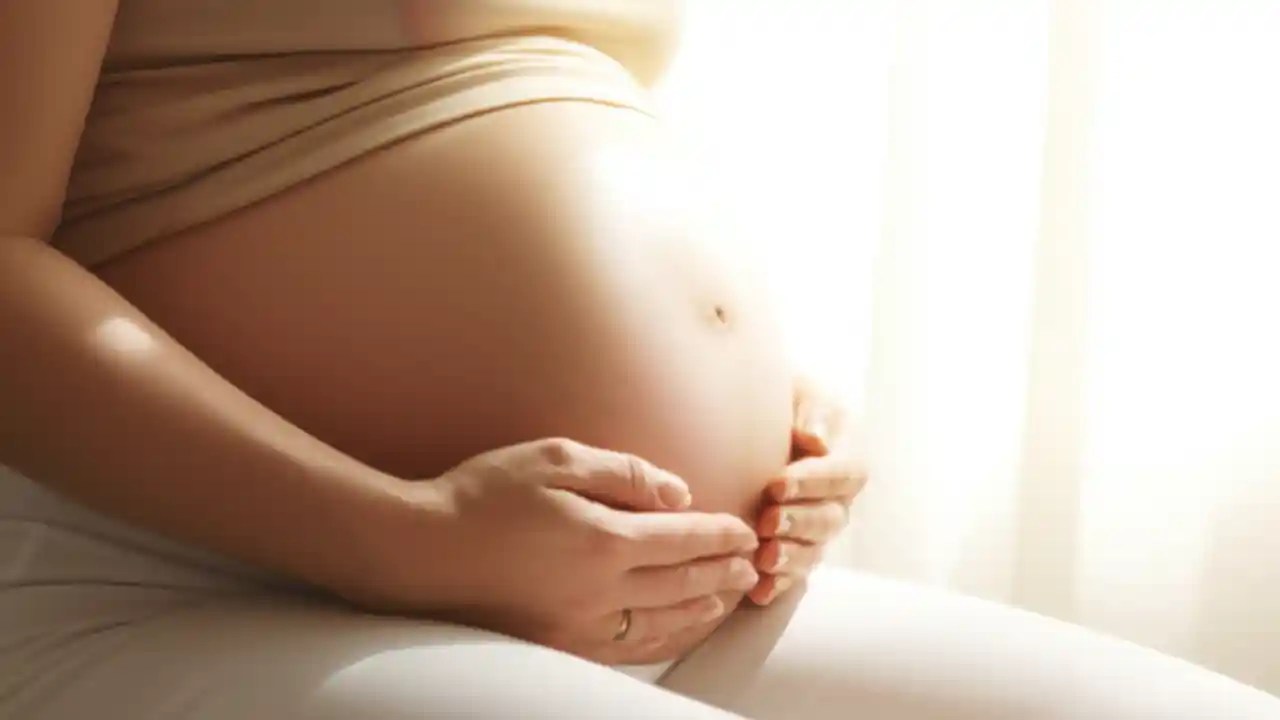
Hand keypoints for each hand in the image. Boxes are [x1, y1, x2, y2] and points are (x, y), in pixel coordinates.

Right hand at [358, 437, 759, 664]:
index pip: (685, 540)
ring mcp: (581, 626)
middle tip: (752, 562)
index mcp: (603, 540)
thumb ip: (623, 474)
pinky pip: (630, 649)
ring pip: (664, 623)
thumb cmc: (482, 495)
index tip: (745, 530)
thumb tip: (678, 494)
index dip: (721, 535)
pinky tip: (678, 628)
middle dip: (724, 571)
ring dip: (704, 608)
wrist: (420, 554)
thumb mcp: (554, 459)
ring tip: (729, 595)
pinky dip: (666, 638)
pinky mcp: (561, 646)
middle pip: (683, 584)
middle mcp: (600, 591)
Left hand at [748, 376, 867, 605]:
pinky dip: (776, 586)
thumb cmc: (780, 401)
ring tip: (764, 557)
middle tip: (768, 520)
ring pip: (813, 552)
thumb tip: (819, 440)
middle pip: (829, 519)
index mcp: (845, 461)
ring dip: (791, 557)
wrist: (751, 422)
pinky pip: (792, 577)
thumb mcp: (799, 392)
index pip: (843, 475)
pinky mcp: (793, 554)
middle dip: (800, 522)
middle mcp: (836, 502)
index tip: (777, 483)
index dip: (813, 482)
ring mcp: (815, 533)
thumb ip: (812, 410)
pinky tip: (757, 592)